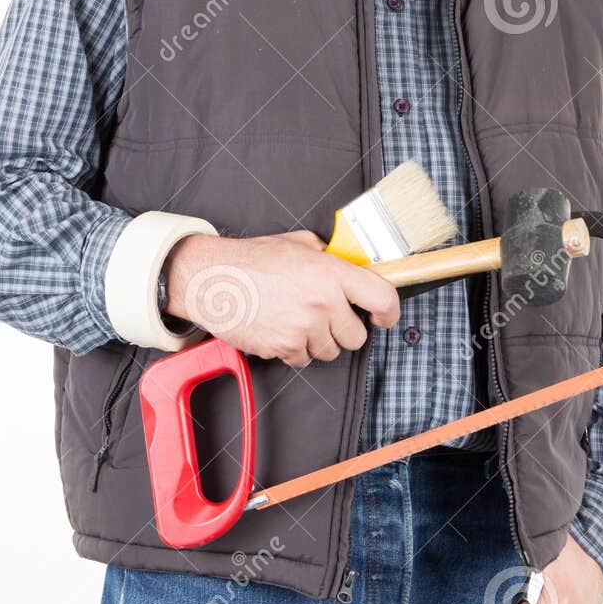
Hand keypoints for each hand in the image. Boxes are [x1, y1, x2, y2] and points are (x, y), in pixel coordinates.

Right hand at [164, 229, 400, 367]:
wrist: (213, 279)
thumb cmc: (252, 259)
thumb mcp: (300, 244)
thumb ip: (330, 257)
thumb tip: (352, 267)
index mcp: (331, 273)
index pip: (382, 299)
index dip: (389, 313)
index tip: (383, 317)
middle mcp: (322, 303)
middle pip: (356, 337)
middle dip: (344, 329)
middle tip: (325, 316)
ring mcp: (303, 329)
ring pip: (330, 352)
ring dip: (318, 341)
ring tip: (296, 319)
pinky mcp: (284, 348)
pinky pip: (303, 359)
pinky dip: (295, 350)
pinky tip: (280, 328)